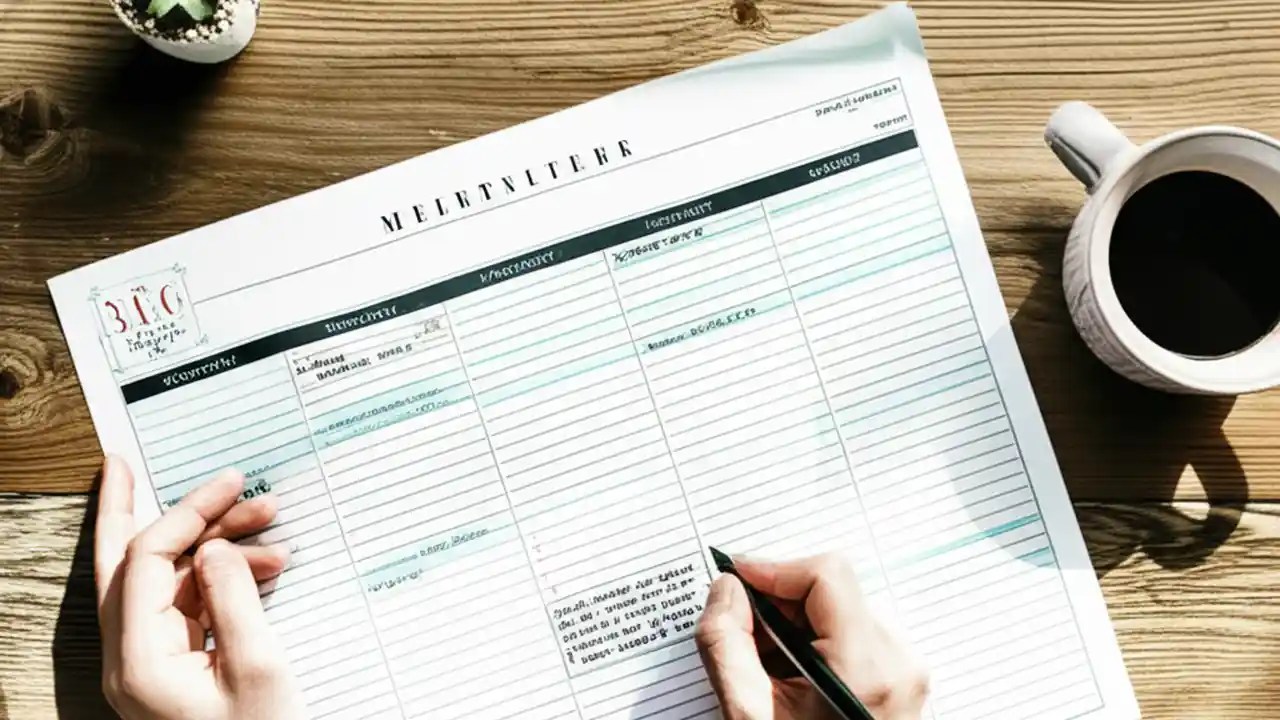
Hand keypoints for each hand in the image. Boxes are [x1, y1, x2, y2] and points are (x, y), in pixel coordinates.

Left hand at [94, 454, 303, 719]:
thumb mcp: (259, 670)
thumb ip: (233, 599)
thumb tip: (211, 547)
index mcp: (140, 661)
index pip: (145, 561)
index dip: (186, 513)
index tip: (230, 484)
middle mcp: (130, 660)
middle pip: (118, 566)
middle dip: (128, 510)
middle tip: (123, 462)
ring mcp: (148, 665)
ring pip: (162, 581)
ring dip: (209, 545)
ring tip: (270, 522)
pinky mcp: (172, 669)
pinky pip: (185, 606)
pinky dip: (218, 578)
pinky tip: (261, 565)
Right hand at [695, 553, 928, 719]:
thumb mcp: (747, 713)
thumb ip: (725, 642)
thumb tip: (727, 590)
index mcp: (866, 668)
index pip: (824, 574)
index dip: (772, 569)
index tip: (734, 581)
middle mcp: (898, 663)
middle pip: (830, 592)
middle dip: (778, 606)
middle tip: (743, 639)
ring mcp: (905, 674)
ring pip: (839, 613)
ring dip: (794, 629)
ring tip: (769, 672)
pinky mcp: (901, 682)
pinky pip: (852, 638)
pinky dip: (814, 646)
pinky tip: (793, 683)